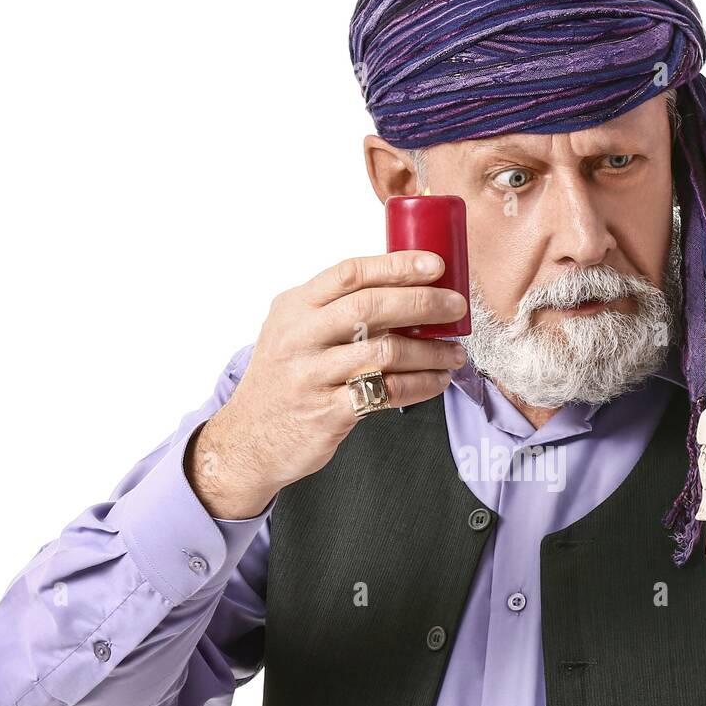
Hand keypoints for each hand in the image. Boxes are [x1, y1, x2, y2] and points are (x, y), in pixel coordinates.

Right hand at [186, 250, 468, 517]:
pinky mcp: (327, 412)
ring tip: (455, 353)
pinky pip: (386, 393)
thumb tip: (403, 290)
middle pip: (370, 308)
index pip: (350, 274)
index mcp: (294, 307)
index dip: (396, 266)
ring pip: (384, 352)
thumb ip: (333, 310)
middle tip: (457, 307)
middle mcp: (300, 337)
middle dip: (423, 303)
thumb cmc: (283, 380)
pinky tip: (437, 381)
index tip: (436, 265)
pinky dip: (420, 386)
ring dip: (429, 351)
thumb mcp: (292, 332)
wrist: (249, 440)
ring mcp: (312, 376)